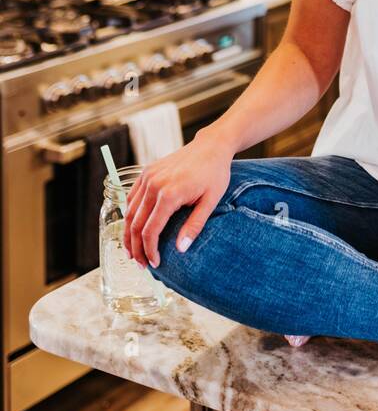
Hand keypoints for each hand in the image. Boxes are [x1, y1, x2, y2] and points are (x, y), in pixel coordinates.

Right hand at [123, 129, 233, 268]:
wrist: (211, 146)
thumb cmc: (214, 174)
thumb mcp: (210, 201)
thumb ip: (194, 226)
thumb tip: (180, 250)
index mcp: (169, 194)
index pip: (151, 231)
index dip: (150, 250)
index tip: (155, 264)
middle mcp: (154, 185)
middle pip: (135, 224)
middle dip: (135, 248)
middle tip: (140, 264)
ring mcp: (148, 176)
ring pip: (129, 212)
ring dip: (128, 234)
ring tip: (133, 251)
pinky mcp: (146, 171)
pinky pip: (132, 197)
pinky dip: (130, 215)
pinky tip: (134, 228)